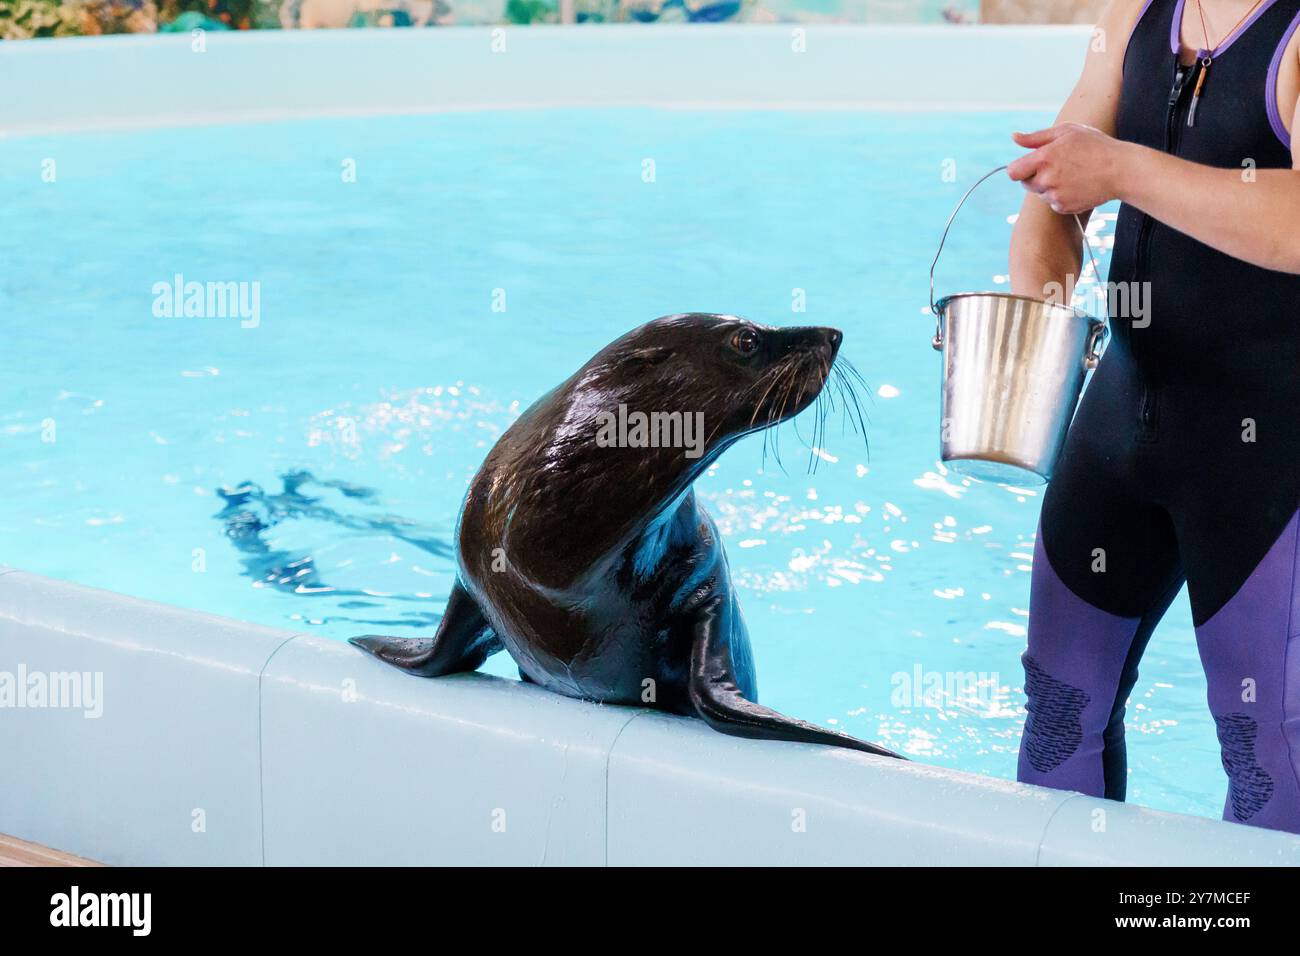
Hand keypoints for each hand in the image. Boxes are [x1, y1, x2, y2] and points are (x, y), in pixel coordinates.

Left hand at [1007, 123, 1128, 214]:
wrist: (1120, 170)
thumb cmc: (1095, 146)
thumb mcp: (1067, 132)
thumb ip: (1036, 137)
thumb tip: (1014, 137)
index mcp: (1044, 158)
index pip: (1013, 172)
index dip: (1019, 168)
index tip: (1030, 165)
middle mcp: (1046, 179)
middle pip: (1025, 183)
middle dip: (1036, 176)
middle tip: (1059, 166)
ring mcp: (1054, 195)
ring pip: (1040, 193)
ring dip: (1049, 186)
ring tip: (1072, 174)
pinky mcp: (1063, 207)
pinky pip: (1053, 203)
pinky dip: (1061, 196)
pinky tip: (1077, 185)